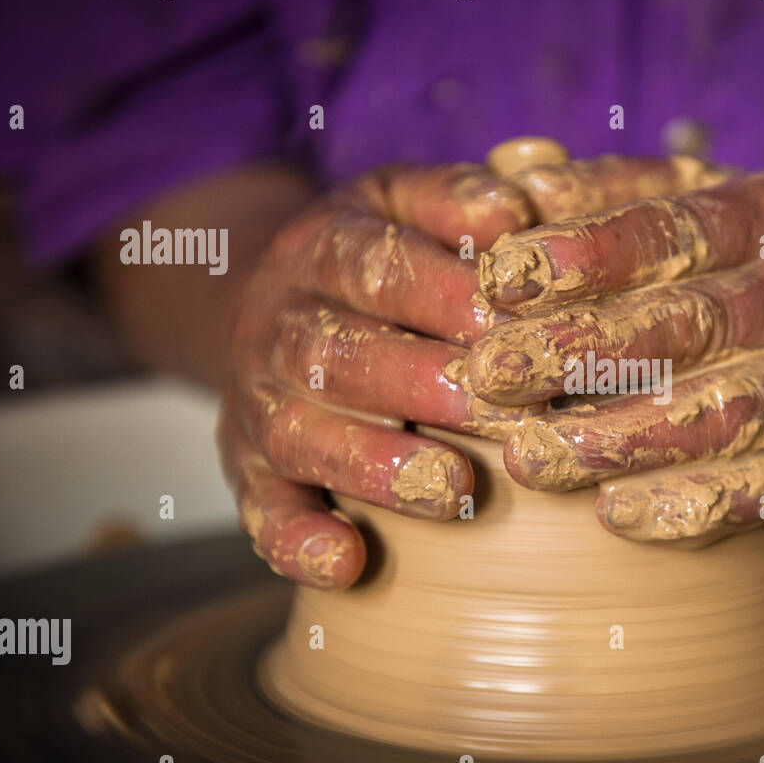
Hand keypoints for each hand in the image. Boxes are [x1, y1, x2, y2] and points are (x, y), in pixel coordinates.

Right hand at [218, 141, 733, 585]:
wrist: (267, 300)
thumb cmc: (374, 256)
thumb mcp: (400, 201)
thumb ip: (452, 197)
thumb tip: (512, 208)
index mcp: (321, 249)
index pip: (377, 266)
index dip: (444, 295)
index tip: (514, 325)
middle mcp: (277, 325)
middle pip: (338, 354)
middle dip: (421, 386)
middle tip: (503, 414)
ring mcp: (258, 402)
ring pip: (301, 434)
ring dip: (374, 465)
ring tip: (450, 491)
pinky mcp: (249, 469)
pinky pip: (260, 510)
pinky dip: (296, 541)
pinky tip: (346, 565)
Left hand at [468, 170, 763, 542]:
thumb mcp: (724, 206)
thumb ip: (625, 194)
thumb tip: (522, 183)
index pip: (669, 228)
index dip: (583, 254)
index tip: (498, 280)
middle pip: (689, 322)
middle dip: (581, 350)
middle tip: (490, 377)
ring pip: (724, 414)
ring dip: (622, 440)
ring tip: (531, 458)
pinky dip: (693, 506)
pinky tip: (617, 515)